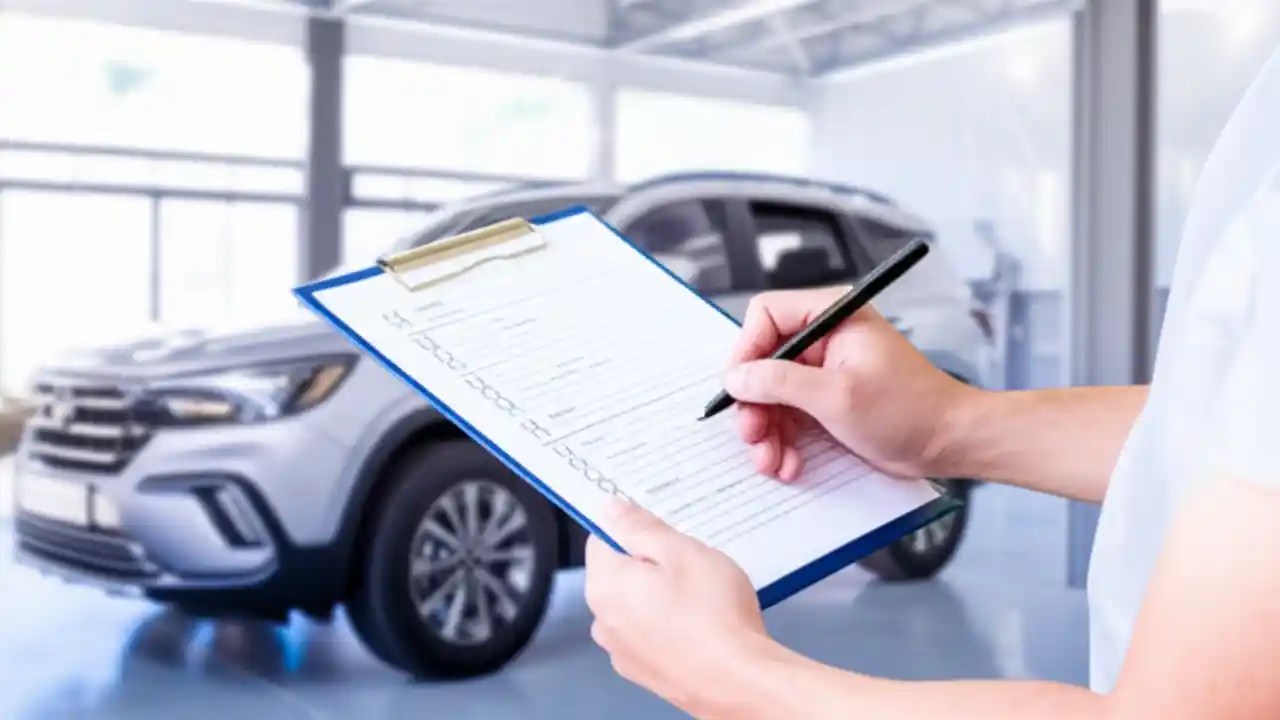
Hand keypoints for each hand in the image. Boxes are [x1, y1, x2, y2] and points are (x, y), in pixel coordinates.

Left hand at [585, 499, 773, 717]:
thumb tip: (610, 508)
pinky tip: (699, 627)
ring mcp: (622, 653)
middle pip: (619, 573)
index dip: (634, 530)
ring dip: (660, 596)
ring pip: (636, 605)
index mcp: (604, 586)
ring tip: (701, 599)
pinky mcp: (645, 673)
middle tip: (692, 566)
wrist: (740, 680)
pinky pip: (649, 634)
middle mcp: (603, 621)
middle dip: (651, 564)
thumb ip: (640, 527)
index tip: (666, 534)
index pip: (602, 538)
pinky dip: (668, 626)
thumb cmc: (713, 611)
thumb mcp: (681, 550)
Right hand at [724, 288, 977, 480]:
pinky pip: (789, 416)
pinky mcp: (826, 400)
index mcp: (832, 316)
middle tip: (752, 436)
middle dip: (755, 404)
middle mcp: (824, 337)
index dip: (746, 350)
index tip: (738, 389)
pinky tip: (790, 464)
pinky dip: (784, 441)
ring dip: (766, 431)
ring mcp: (824, 370)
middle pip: (763, 361)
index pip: (766, 315)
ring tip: (771, 462)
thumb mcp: (837, 396)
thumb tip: (736, 377)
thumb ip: (781, 382)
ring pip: (771, 395)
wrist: (947, 443)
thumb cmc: (907, 410)